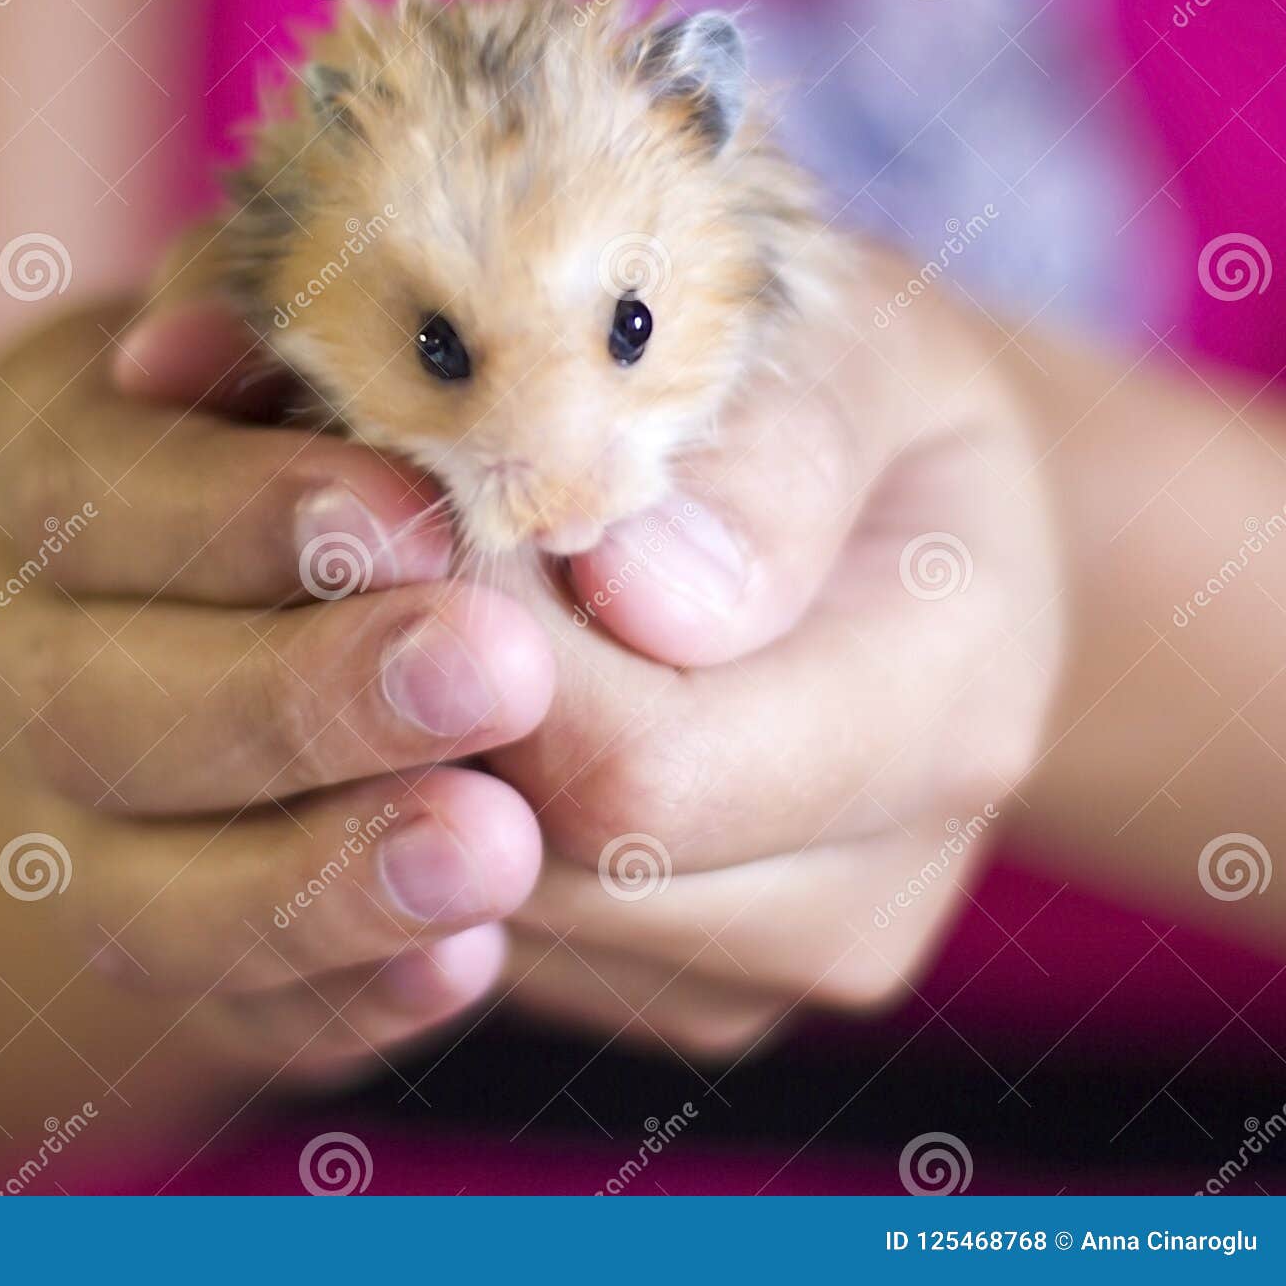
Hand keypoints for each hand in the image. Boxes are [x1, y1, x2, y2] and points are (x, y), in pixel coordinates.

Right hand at [0, 300, 556, 1089]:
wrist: (336, 576)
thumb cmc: (372, 404)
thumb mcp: (352, 334)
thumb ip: (353, 338)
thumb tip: (354, 386)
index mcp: (43, 452)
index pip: (84, 487)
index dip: (237, 515)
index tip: (420, 524)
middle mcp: (18, 642)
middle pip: (83, 701)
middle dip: (288, 696)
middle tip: (490, 672)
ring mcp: (76, 817)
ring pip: (126, 893)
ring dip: (310, 878)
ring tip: (492, 851)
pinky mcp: (173, 936)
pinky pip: (221, 1012)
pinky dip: (335, 992)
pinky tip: (460, 960)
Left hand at [481, 243, 1064, 1056]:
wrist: (912, 520)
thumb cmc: (863, 398)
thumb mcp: (857, 345)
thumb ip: (774, 453)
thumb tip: (635, 594)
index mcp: (940, 718)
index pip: (641, 771)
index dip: (479, 645)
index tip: (411, 499)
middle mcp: (865, 893)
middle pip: (551, 870)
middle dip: (430, 706)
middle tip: (390, 543)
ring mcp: (767, 959)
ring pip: (498, 921)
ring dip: (418, 763)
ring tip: (428, 599)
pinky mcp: (681, 985)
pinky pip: (498, 942)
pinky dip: (441, 818)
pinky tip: (457, 683)